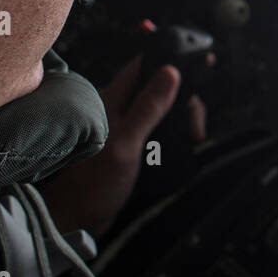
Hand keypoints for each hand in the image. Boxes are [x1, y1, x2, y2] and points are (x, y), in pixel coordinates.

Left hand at [40, 55, 206, 238]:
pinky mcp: (135, 145)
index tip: (198, 57)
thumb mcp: (126, 143)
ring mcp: (128, 126)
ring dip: (183, 118)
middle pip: (161, 86)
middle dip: (185, 98)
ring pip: (165, 108)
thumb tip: (171, 71)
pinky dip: (178, 134)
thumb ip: (147, 107)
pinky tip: (185, 145)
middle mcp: (120, 108)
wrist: (79, 219)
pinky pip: (162, 129)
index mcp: (112, 99)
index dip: (169, 56)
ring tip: (194, 137)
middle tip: (195, 125)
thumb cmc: (93, 184)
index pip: (144, 64)